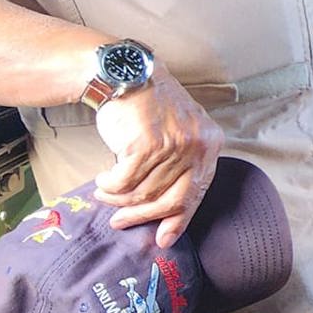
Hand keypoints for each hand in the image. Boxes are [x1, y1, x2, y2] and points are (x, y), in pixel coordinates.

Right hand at [92, 66, 223, 248]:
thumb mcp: (178, 131)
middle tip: (121, 223)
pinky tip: (103, 181)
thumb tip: (167, 215)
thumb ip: (179, 165)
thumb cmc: (148, 105)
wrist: (125, 72)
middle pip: (172, 199)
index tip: (163, 239)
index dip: (179, 220)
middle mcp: (196, 145)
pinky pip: (124, 181)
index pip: (197, 191)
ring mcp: (173, 145)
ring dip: (119, 200)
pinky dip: (110, 186)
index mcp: (210, 143)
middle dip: (144, 217)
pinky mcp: (145, 144)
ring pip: (144, 192)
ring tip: (104, 196)